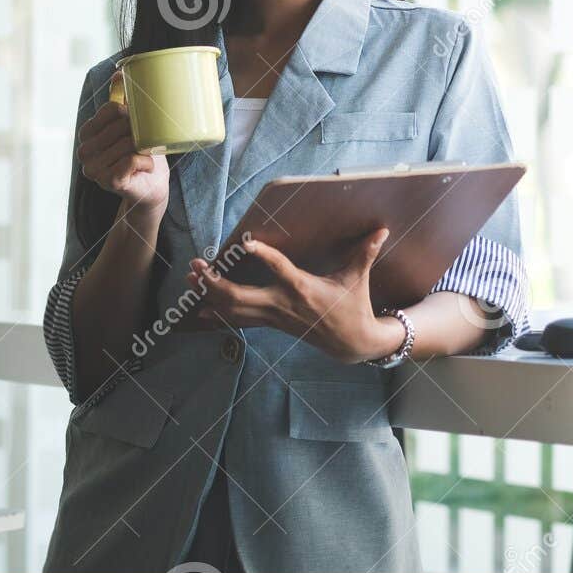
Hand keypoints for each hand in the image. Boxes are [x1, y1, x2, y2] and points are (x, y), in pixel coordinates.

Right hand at [78, 70, 168, 213]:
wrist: (151, 189)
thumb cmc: (143, 155)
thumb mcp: (135, 125)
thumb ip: (125, 100)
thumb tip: (120, 71)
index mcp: (87, 133)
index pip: (111, 109)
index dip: (131, 115)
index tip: (138, 126)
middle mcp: (84, 151)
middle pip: (122, 126)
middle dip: (141, 134)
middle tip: (146, 145)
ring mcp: (93, 168)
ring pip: (128, 143)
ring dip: (146, 149)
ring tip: (146, 156)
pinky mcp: (108, 181)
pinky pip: (133, 159)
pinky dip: (146, 161)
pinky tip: (145, 167)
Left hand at [188, 227, 405, 363]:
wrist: (351, 343)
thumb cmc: (354, 305)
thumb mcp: (358, 278)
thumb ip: (366, 252)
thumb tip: (383, 229)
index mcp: (303, 288)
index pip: (279, 269)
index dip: (262, 255)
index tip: (244, 242)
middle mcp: (283, 304)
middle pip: (240, 296)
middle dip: (214, 282)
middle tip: (196, 264)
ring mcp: (274, 317)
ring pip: (234, 309)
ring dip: (209, 294)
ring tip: (190, 278)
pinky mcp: (272, 324)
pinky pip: (239, 320)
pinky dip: (218, 313)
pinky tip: (199, 308)